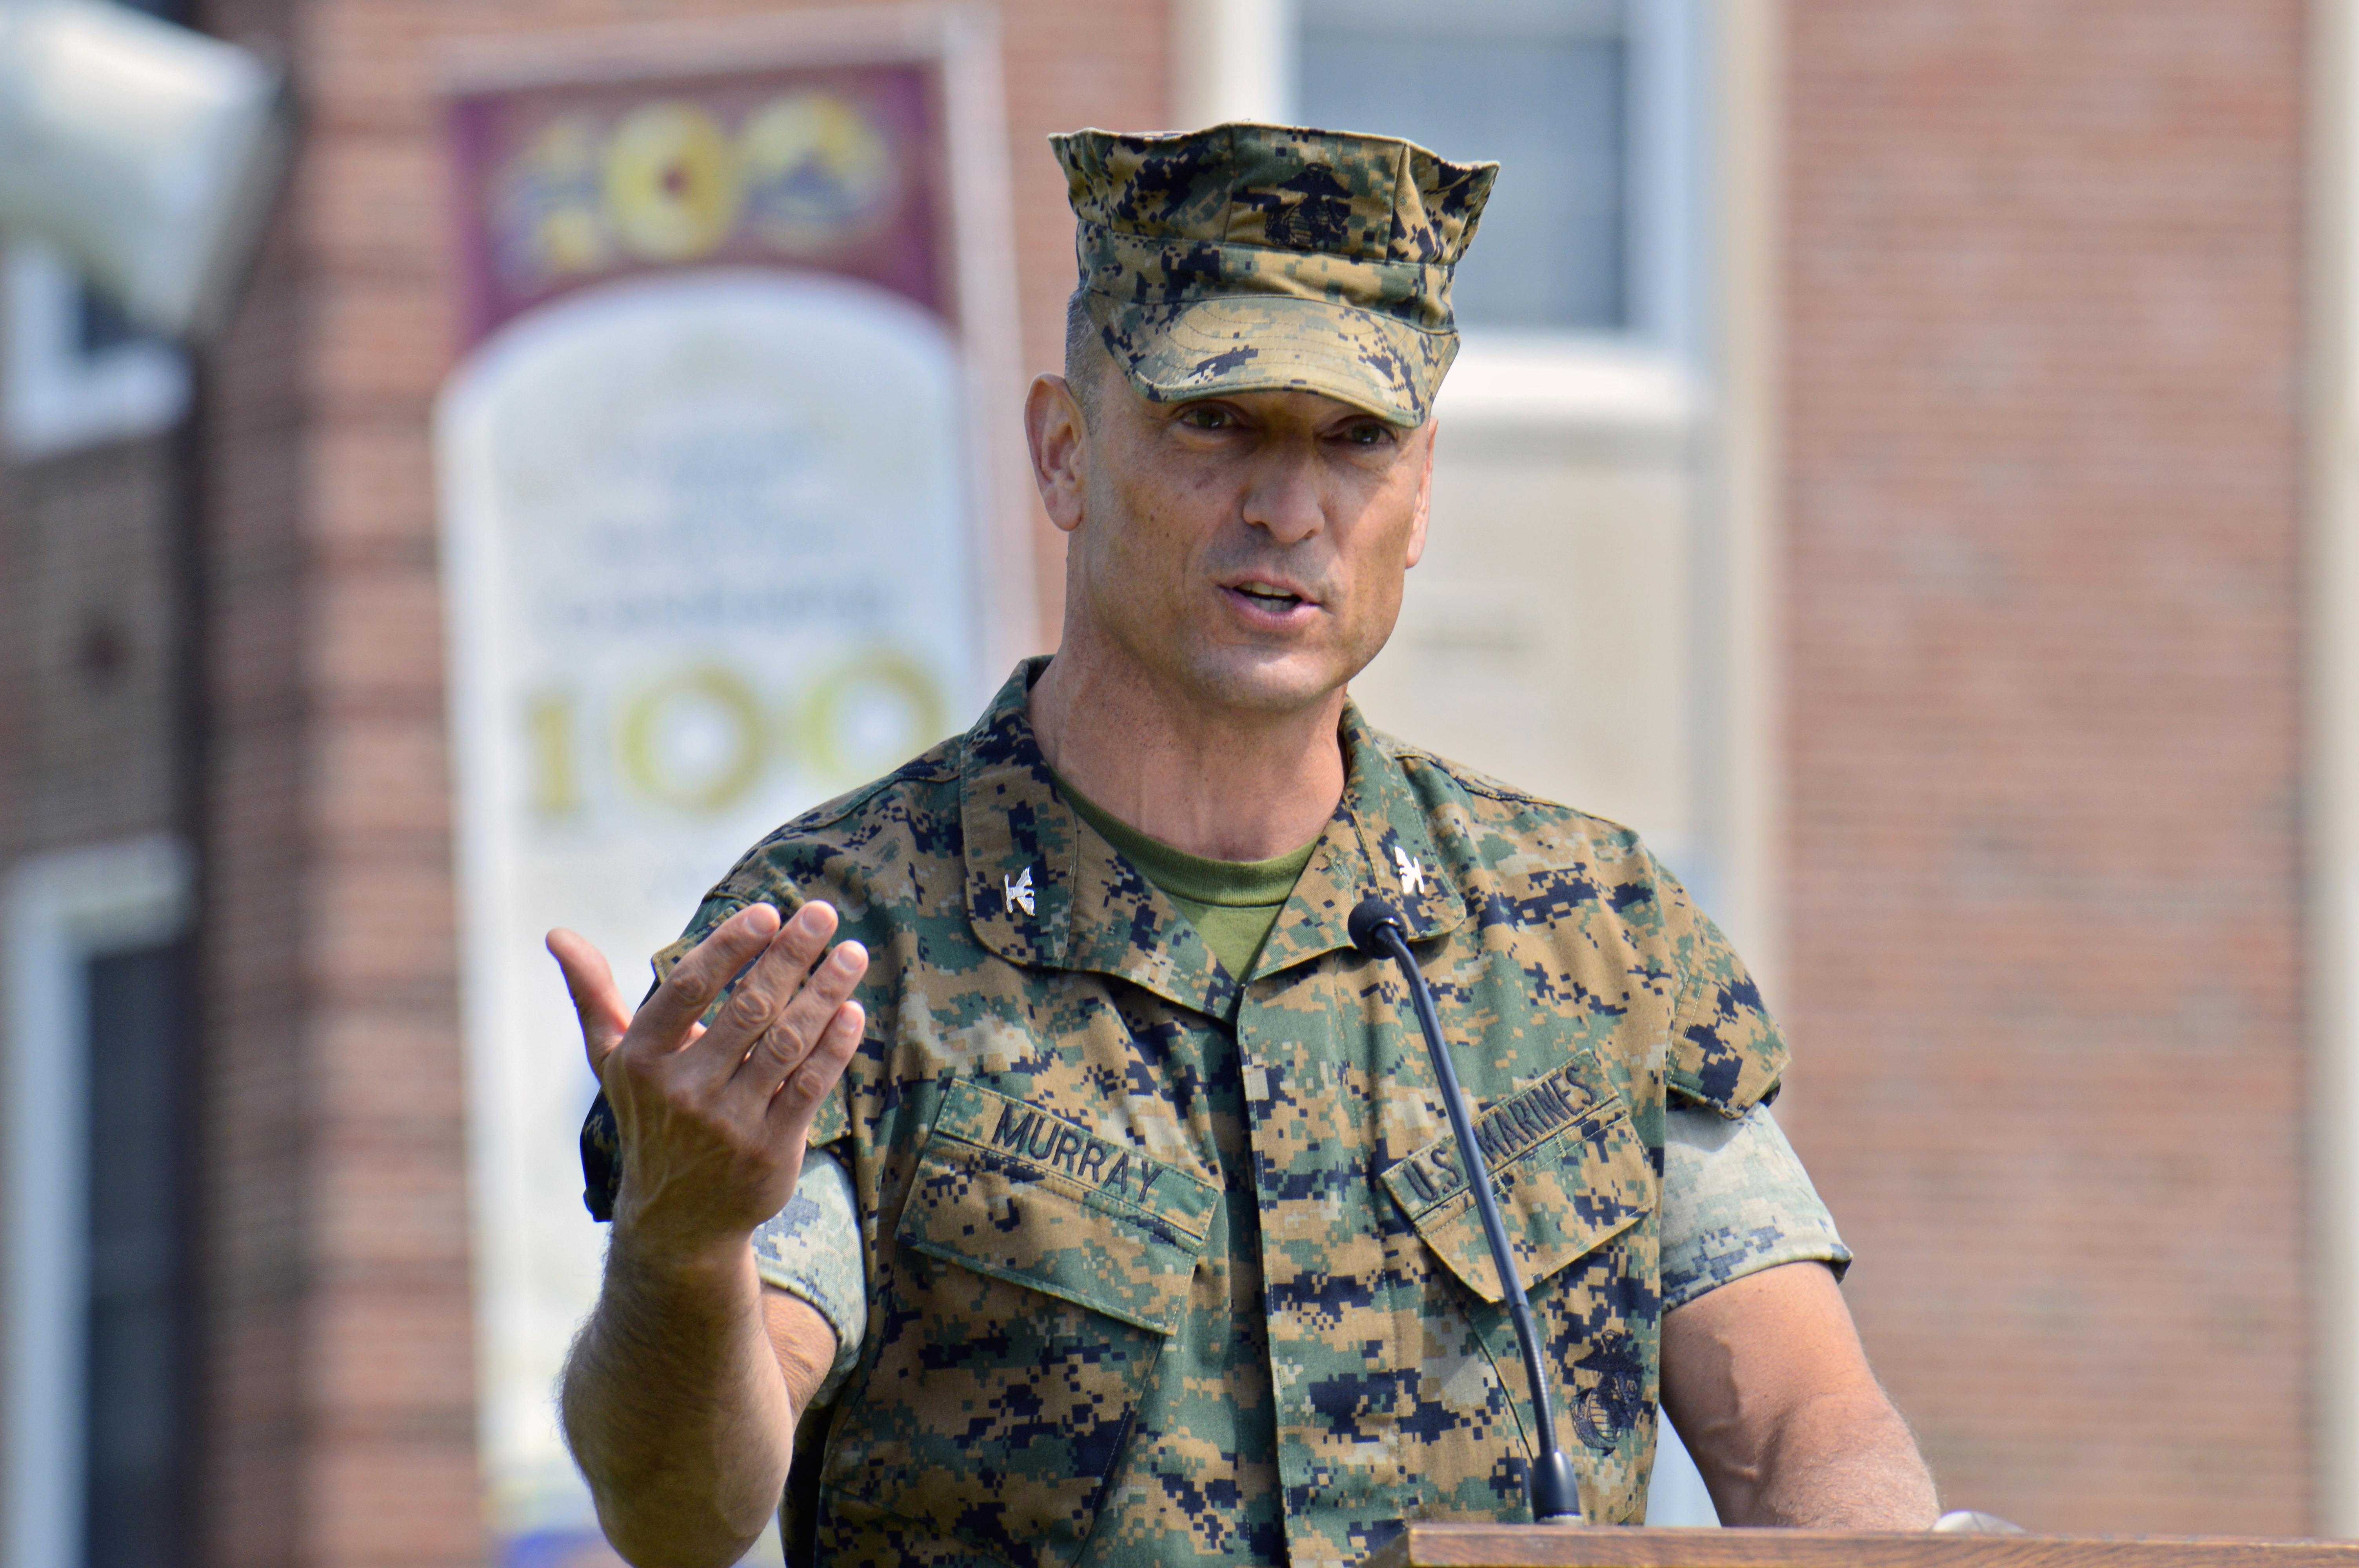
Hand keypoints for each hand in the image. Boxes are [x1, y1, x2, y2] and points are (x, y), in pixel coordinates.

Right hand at [547, 903, 867, 1270]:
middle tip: (822, 913)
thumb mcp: (613, 1061)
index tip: (768, 911)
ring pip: (787, 1043)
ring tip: (852, 953)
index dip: (731, 946)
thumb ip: (592, 994)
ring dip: (825, 993)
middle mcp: (683, 1090)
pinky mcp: (770, 1150)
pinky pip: (809, 1085)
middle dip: (790, 956)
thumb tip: (557, 934)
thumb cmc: (649, 1117)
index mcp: (642, 1059)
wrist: (676, 1221)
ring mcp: (729, 1123)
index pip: (690, 987)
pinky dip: (835, 1045)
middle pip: (748, 1008)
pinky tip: (852, 1010)